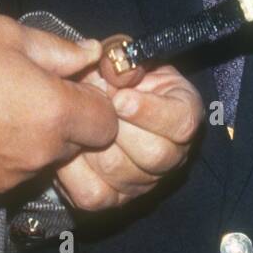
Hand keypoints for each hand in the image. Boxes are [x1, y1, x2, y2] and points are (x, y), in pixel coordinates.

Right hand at [0, 16, 117, 199]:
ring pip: (46, 157)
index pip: (107, 122)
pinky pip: (16, 171)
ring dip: (36, 137)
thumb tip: (88, 53)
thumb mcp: (5, 35)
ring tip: (0, 109)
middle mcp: (43, 151)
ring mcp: (18, 176)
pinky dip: (9, 154)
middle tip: (32, 92)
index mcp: (56, 111)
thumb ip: (56, 47)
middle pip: (78, 141)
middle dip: (65, 120)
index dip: (94, 102)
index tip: (72, 86)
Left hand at [52, 52, 201, 212]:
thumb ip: (122, 57)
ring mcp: (144, 180)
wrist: (89, 96)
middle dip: (119, 129)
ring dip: (95, 146)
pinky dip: (74, 171)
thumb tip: (117, 71)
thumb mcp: (120, 54)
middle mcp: (171, 153)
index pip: (182, 124)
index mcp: (183, 113)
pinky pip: (94, 195)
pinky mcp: (114, 198)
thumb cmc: (112, 74)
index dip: (150, 112)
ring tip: (81, 123)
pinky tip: (70, 147)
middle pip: (155, 156)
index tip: (121, 98)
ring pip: (123, 176)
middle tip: (97, 109)